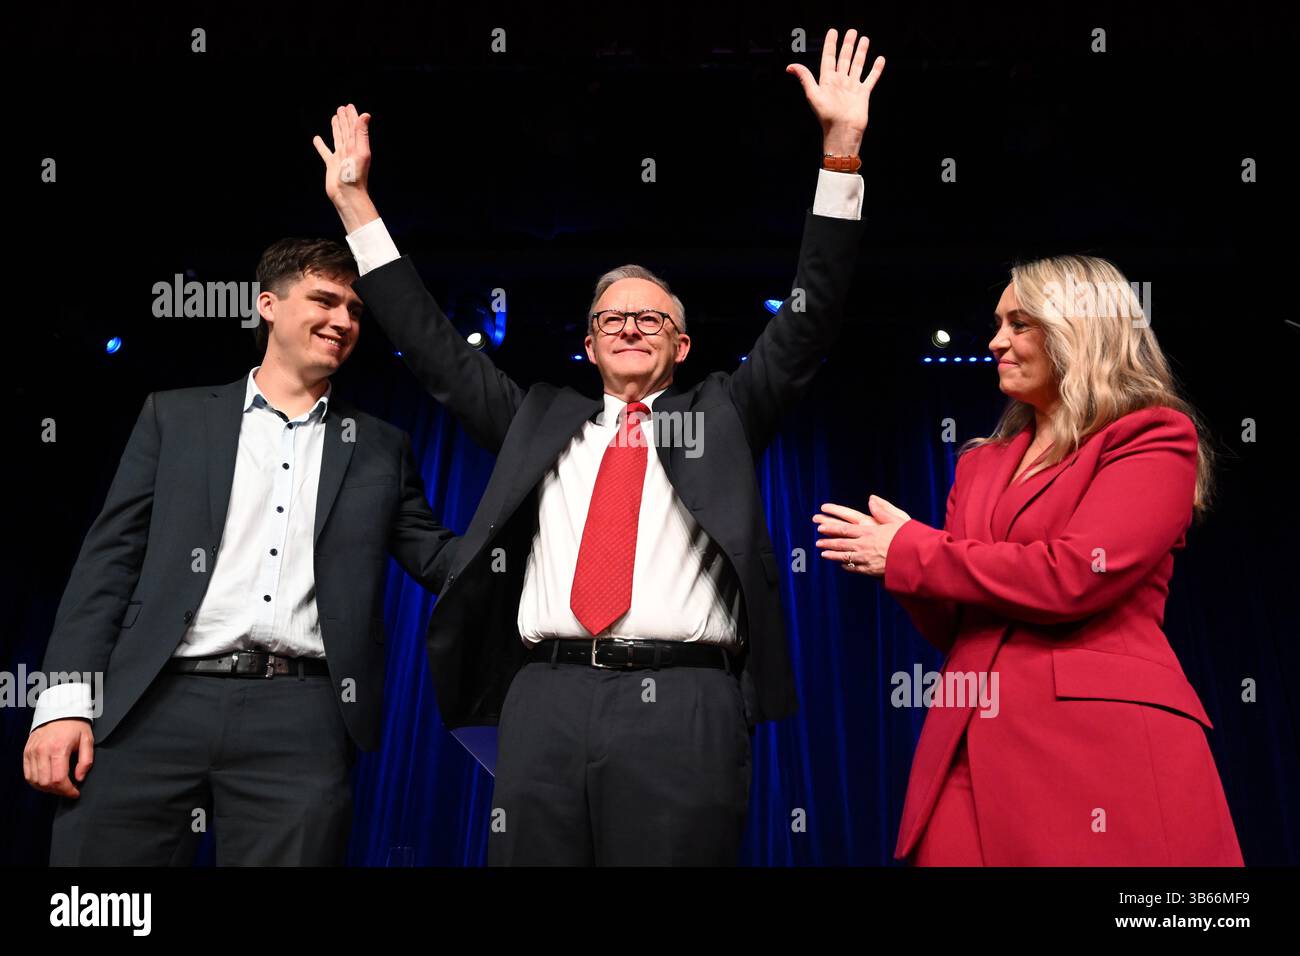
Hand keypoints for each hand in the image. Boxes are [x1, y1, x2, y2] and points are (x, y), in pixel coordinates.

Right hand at [23, 719, 94, 797]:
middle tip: (68, 790)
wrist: (59, 710)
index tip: (75, 793)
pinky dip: (36, 782)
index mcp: (58, 748)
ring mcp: (32, 752)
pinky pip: (28, 774)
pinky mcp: (26, 752)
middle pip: (46, 783)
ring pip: (35, 781)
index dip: (67, 791)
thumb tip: (79, 778)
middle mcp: (42, 751)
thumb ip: (86, 761)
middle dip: (58, 791)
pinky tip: (46, 781)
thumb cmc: (75, 725)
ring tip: (58, 786)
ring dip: (47, 788)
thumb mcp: (88, 740)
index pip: (59, 779)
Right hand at [313, 104, 379, 232]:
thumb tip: (365, 115)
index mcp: (357, 146)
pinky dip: (321, 145)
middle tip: (341, 108)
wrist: (347, 195)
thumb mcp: (360, 152)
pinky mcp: (331, 165)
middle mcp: (349, 150)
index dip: (352, 116)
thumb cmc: (355, 176)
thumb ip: (361, 134)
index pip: (354, 127)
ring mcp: (340, 157)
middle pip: (346, 130)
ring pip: (337, 138)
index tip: (349, 106)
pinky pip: (325, 152)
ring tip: (334, 118)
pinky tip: (317, 139)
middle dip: (344, 119)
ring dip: (336, 128)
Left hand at [786, 28, 884, 156]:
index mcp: (827, 81)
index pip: (829, 58)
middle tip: (852, 31)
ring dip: (861, 52)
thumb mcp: (814, 94)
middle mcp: (840, 82)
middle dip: (848, 45)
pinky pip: (870, 79)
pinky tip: (880, 59)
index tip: (833, 32)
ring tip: (864, 39)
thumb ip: (805, 78)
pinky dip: (876, 69)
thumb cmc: (827, 116)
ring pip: (857, 65)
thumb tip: (790, 67)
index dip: (830, 45)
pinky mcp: (863, 94)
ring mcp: (852, 87)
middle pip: (844, 59)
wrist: (843, 132)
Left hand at [813, 495, 910, 575]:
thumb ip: (883, 509)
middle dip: (828, 542)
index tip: (820, 528)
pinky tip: (842, 565)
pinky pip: (854, 568)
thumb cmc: (909, 538)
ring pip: (844, 557)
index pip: (845, 529)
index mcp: (869, 531)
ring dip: (833, 555)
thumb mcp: (898, 519)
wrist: (916, 560)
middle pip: (841, 543)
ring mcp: (866, 559)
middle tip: (817, 542)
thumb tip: (871, 499)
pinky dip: (846, 565)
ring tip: (823, 554)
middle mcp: (864, 545)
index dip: (831, 528)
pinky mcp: (871, 571)